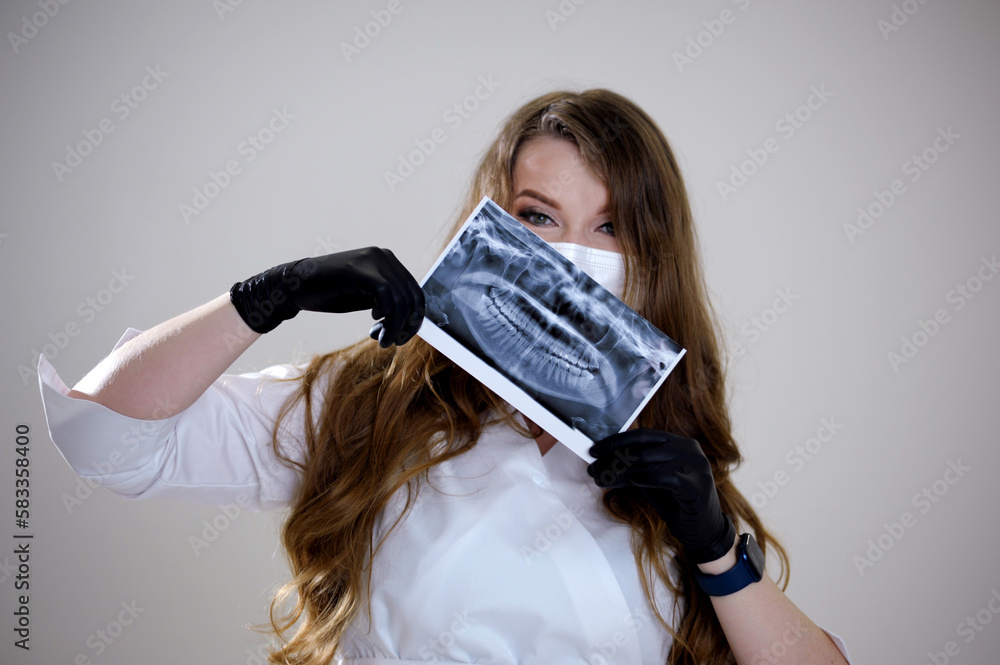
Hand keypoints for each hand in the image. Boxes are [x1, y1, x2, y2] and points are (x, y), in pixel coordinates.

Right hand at [230, 247, 424, 346]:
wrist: (297, 286)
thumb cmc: (331, 293)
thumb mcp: (367, 298)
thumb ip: (388, 303)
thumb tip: (410, 321)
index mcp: (389, 262)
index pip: (416, 293)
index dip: (414, 319)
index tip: (401, 337)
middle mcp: (384, 257)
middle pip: (413, 297)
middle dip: (407, 326)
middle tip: (390, 342)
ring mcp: (373, 261)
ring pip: (401, 300)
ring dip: (395, 327)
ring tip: (382, 341)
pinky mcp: (360, 270)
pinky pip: (387, 296)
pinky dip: (386, 316)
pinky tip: (373, 323)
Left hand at [587, 428, 734, 563]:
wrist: (702, 530)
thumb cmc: (675, 502)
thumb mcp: (650, 481)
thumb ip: (633, 467)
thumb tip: (601, 460)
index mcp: (678, 442)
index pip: (643, 436)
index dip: (617, 441)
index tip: (594, 450)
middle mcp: (689, 449)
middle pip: (643, 449)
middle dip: (613, 459)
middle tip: (593, 469)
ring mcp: (696, 466)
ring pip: (650, 463)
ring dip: (621, 472)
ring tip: (601, 479)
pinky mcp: (698, 486)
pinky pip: (667, 478)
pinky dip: (647, 478)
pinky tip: (632, 481)